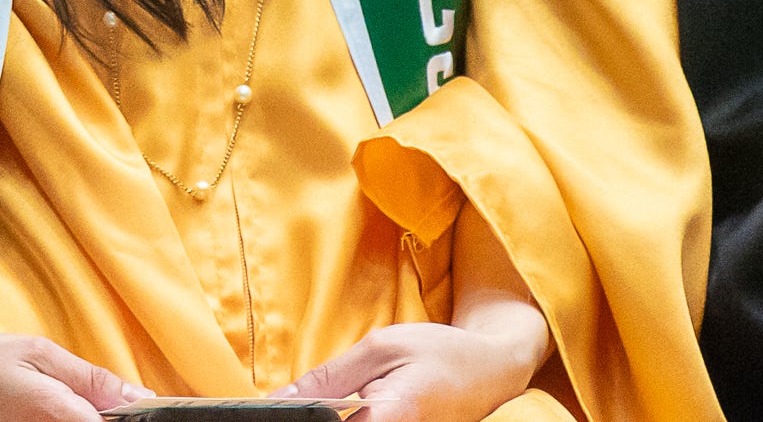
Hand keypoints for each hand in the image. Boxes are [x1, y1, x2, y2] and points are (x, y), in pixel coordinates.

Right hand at [0, 335, 143, 421]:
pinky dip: (66, 419)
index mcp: (56, 411)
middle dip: (108, 415)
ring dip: (87, 415)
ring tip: (68, 402)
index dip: (135, 413)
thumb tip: (135, 394)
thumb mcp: (30, 352)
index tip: (145, 404)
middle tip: (99, 398)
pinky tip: (55, 410)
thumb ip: (84, 375)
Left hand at [291, 314, 548, 421]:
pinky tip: (349, 409)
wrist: (489, 371)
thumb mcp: (380, 348)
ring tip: (340, 399)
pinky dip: (350, 419)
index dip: (301, 417)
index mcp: (391, 418)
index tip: (273, 407)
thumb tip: (279, 402)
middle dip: (316, 416)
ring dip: (331, 417)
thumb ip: (328, 379)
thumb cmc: (440, 353)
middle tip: (311, 396)